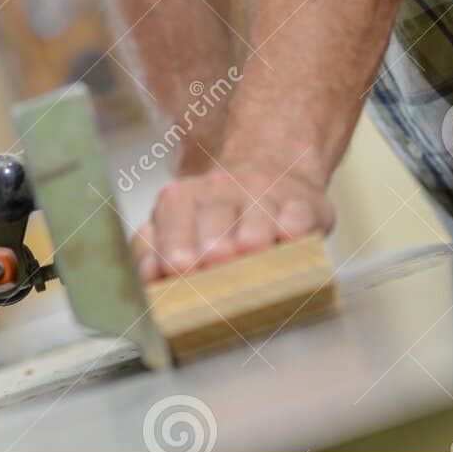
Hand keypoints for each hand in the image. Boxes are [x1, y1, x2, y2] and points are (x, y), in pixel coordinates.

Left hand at [133, 160, 334, 281]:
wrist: (273, 177)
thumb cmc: (219, 221)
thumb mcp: (179, 227)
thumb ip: (153, 250)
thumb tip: (146, 274)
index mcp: (185, 197)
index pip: (174, 214)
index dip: (174, 241)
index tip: (177, 266)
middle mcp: (225, 189)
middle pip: (216, 215)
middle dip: (214, 240)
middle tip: (214, 259)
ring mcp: (268, 194)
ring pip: (259, 211)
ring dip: (254, 229)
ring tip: (251, 246)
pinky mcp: (306, 204)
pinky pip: (300, 212)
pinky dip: (296, 222)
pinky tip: (290, 232)